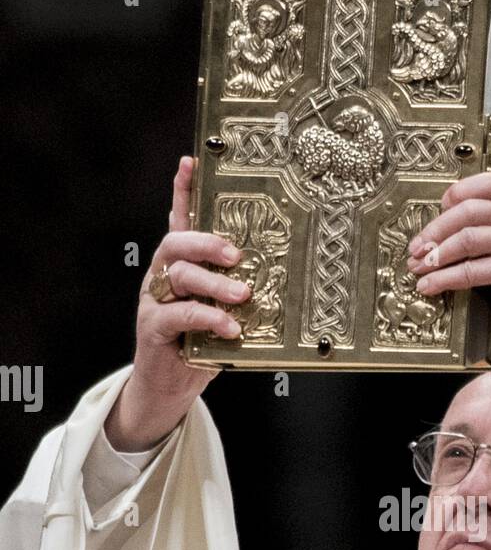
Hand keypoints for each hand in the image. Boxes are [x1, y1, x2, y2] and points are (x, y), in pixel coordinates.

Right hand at [104, 156, 250, 451]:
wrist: (170, 387)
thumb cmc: (200, 344)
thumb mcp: (221, 309)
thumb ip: (236, 287)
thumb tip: (278, 271)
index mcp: (180, 264)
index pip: (179, 219)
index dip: (183, 191)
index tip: (191, 162)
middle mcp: (163, 275)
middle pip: (176, 242)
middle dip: (207, 241)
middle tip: (237, 254)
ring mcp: (155, 300)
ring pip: (178, 275)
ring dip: (213, 283)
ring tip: (241, 294)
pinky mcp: (153, 327)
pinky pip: (178, 315)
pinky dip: (207, 318)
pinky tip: (230, 327)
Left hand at [405, 172, 490, 363]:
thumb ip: (488, 231)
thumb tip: (439, 233)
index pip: (486, 184)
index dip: (456, 193)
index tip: (435, 210)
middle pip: (468, 211)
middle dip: (435, 230)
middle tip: (415, 248)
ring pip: (467, 238)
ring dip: (435, 255)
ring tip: (418, 268)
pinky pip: (472, 269)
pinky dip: (445, 278)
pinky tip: (430, 285)